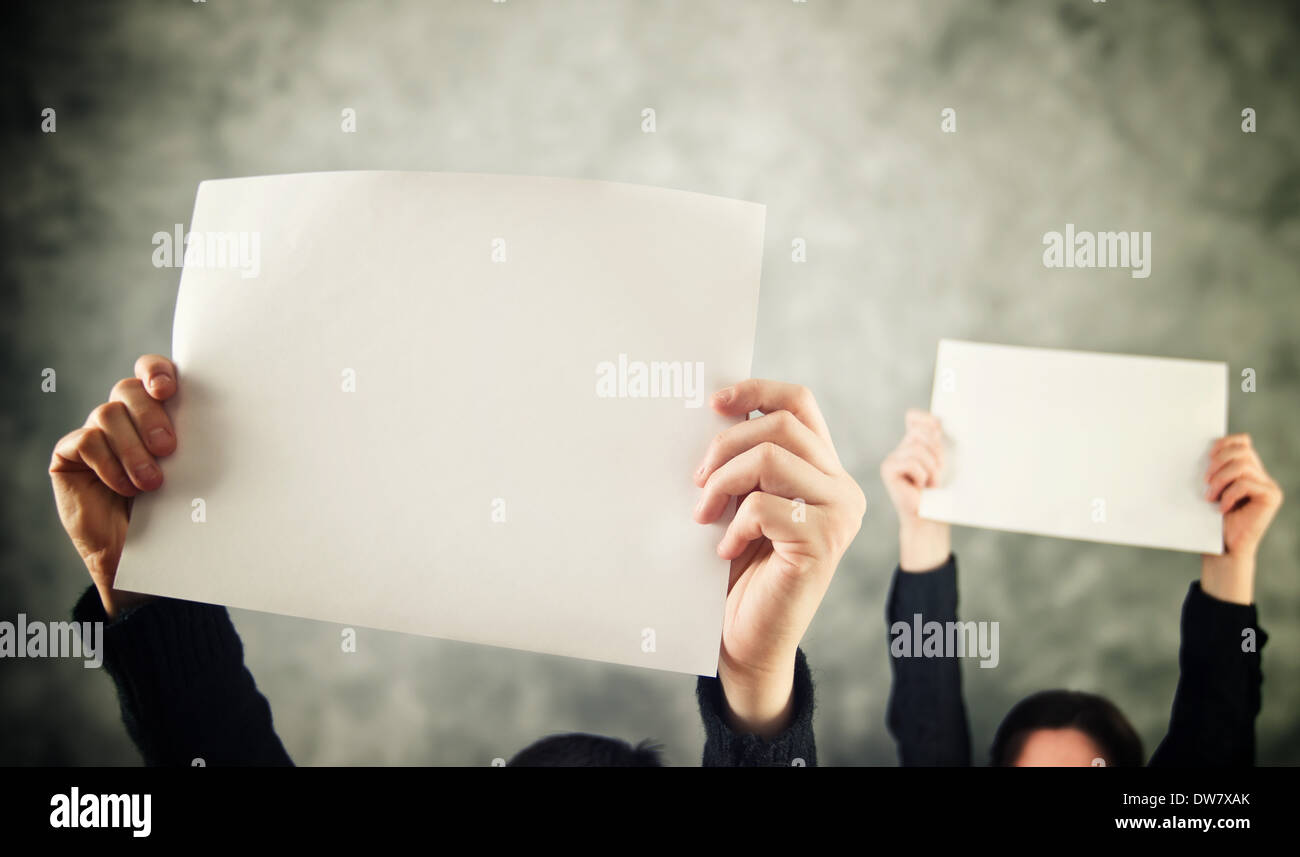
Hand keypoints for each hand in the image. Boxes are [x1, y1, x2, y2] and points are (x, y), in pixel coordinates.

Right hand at [49, 355, 177, 617]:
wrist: (150, 561)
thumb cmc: (181, 515)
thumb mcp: (198, 474)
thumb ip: (203, 443)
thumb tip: (242, 418)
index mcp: (159, 414)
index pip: (152, 372)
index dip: (156, 371)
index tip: (170, 389)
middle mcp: (125, 418)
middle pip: (128, 388)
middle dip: (150, 414)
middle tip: (169, 447)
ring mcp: (95, 435)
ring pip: (107, 414)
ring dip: (133, 449)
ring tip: (152, 484)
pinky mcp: (70, 457)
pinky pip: (85, 441)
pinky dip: (109, 463)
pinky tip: (126, 488)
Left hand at [693, 379, 865, 737]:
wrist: (745, 639)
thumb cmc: (737, 571)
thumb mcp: (738, 503)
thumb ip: (741, 462)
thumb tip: (708, 412)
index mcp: (823, 469)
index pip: (799, 403)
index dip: (757, 390)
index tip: (714, 401)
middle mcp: (842, 487)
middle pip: (782, 424)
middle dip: (726, 443)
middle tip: (697, 479)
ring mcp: (839, 514)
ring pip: (772, 458)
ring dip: (724, 482)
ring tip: (703, 513)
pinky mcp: (824, 542)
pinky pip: (764, 506)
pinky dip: (733, 524)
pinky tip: (725, 549)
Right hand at [880, 409, 950, 571]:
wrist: (930, 517)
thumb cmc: (939, 493)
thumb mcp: (943, 463)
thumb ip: (938, 442)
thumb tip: (936, 423)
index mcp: (914, 444)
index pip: (914, 418)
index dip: (926, 420)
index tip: (939, 431)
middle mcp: (901, 448)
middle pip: (920, 432)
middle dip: (935, 451)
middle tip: (938, 471)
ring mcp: (892, 458)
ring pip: (916, 448)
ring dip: (931, 468)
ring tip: (930, 483)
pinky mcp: (888, 469)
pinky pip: (911, 463)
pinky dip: (922, 475)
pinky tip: (919, 486)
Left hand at [1200, 434, 1282, 604]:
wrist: (1223, 549)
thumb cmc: (1211, 521)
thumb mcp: (1208, 491)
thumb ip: (1210, 471)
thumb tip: (1194, 448)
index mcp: (1245, 470)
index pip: (1242, 442)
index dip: (1224, 443)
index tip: (1206, 454)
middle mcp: (1260, 475)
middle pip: (1242, 450)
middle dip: (1219, 461)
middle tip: (1204, 480)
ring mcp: (1268, 485)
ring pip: (1242, 465)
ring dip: (1220, 479)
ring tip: (1209, 497)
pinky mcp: (1271, 497)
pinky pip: (1247, 483)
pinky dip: (1229, 494)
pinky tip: (1222, 508)